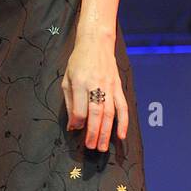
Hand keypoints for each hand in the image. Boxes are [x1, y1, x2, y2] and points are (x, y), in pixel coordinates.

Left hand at [62, 32, 127, 150]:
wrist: (96, 43)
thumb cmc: (78, 61)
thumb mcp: (67, 79)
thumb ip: (69, 102)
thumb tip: (73, 125)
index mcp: (80, 83)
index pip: (80, 109)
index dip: (78, 122)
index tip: (76, 131)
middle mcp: (95, 85)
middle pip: (96, 113)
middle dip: (93, 133)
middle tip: (91, 147)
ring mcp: (109, 86)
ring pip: (109, 113)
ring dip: (106, 131)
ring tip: (102, 146)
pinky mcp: (118, 87)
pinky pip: (122, 107)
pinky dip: (123, 122)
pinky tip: (121, 135)